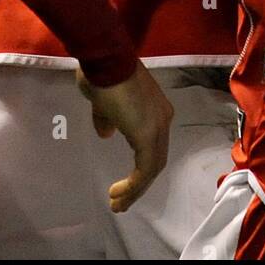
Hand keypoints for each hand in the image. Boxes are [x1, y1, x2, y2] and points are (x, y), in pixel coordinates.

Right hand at [78, 62, 172, 212]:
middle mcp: (162, 119)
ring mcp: (158, 127)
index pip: (152, 144)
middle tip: (120, 199)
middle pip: (155, 159)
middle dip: (139, 183)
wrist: (106, 60)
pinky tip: (119, 194)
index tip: (123, 181)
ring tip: (117, 203)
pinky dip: (134, 185)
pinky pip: (145, 169)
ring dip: (135, 189)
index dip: (140, 165)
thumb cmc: (102, 74)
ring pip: (151, 167)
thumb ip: (106, 119)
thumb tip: (106, 133)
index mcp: (155, 109)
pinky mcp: (148, 136)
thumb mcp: (102, 101)